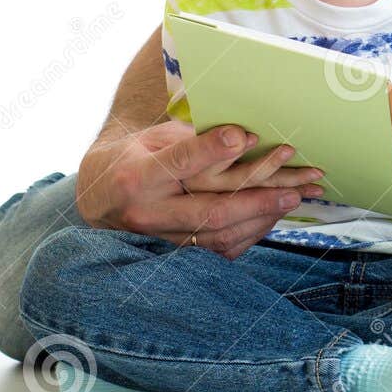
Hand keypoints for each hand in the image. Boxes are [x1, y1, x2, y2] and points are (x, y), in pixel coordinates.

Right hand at [76, 120, 325, 259]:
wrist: (99, 197)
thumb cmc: (134, 156)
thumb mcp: (151, 138)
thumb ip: (190, 138)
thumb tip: (241, 137)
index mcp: (137, 176)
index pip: (180, 162)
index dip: (212, 149)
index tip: (244, 136)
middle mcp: (148, 212)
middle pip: (209, 210)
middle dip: (256, 199)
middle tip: (293, 188)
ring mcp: (161, 239)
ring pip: (219, 235)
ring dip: (260, 218)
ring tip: (292, 199)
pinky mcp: (175, 255)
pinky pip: (220, 250)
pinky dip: (250, 234)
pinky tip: (271, 217)